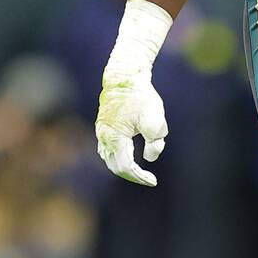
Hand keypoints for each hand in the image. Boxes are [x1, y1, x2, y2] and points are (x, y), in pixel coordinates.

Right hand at [95, 72, 167, 186]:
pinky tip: (128, 158)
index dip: (139, 177)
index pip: (125, 167)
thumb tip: (149, 157)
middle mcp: (104, 137)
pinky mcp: (103, 126)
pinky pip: (107, 150)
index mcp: (115, 138)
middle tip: (148, 179)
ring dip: (124, 168)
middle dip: (132, 176)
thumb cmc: (141, 97)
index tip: (153, 181)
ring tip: (140, 172)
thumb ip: (155, 143)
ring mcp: (101, 132)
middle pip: (115, 167)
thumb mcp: (156, 121)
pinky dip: (118, 158)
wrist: (125, 77)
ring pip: (109, 159)